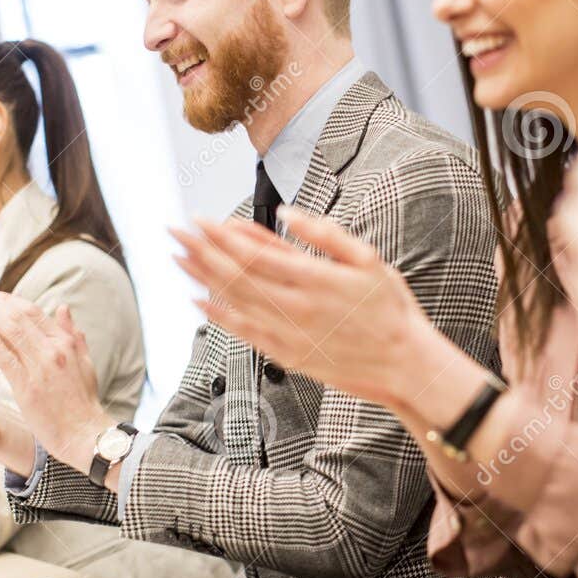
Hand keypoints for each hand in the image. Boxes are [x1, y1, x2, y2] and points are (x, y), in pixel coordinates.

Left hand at [0, 289, 112, 471]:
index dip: (8, 299)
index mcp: (66, 343)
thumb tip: (62, 308)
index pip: (32, 311)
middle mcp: (53, 350)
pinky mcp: (28, 387)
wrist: (85, 434)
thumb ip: (73, 335)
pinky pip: (8, 359)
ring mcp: (40, 367)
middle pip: (17, 315)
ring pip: (11, 330)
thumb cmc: (83, 402)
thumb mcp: (85, 363)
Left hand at [170, 209, 447, 411]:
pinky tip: (200, 300)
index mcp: (315, 278)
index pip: (254, 252)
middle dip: (200, 251)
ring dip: (203, 278)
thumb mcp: (368, 259)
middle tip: (174, 232)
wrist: (404, 363)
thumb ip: (324, 234)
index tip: (198, 220)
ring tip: (178, 258)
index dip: (221, 236)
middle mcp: (296, 307)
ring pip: (235, 302)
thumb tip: (285, 214)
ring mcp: (289, 334)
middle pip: (235, 275)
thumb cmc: (390, 309)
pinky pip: (245, 332)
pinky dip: (220, 316)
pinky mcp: (288, 354)